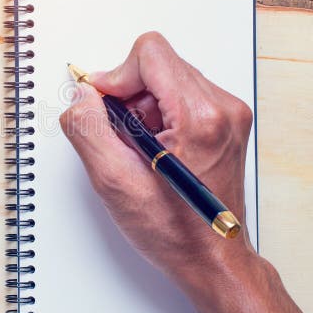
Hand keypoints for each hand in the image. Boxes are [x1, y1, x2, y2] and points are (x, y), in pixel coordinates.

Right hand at [59, 32, 254, 281]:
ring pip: (169, 78)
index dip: (116, 76)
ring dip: (145, 107)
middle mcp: (223, 108)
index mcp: (200, 117)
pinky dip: (161, 115)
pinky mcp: (227, 122)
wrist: (213, 259)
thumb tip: (83, 95)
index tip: (105, 106)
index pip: (150, 53)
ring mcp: (229, 114)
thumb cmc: (175, 231)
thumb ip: (89, 128)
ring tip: (142, 149)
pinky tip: (157, 149)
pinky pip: (183, 95)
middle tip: (124, 138)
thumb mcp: (114, 182)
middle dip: (130, 96)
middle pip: (159, 64)